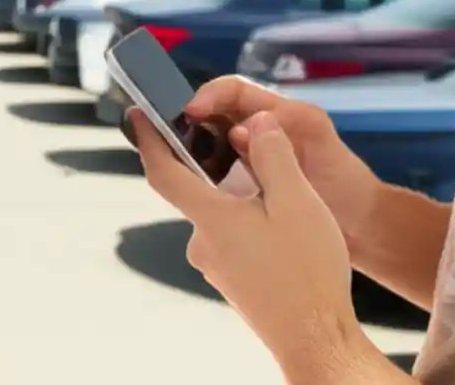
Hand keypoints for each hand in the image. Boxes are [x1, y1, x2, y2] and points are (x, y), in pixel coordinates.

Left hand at [131, 109, 393, 381]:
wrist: (315, 339)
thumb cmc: (307, 273)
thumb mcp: (298, 203)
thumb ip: (272, 157)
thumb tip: (255, 123)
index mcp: (211, 217)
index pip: (163, 171)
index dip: (149, 139)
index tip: (138, 116)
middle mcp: (202, 242)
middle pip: (197, 190)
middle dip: (217, 167)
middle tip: (246, 149)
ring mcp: (214, 264)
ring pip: (219, 216)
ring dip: (241, 200)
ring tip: (280, 196)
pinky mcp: (229, 279)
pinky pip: (231, 240)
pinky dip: (249, 225)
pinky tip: (281, 232)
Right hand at [184, 76, 381, 249]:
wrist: (363, 230)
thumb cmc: (347, 190)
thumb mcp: (321, 156)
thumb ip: (282, 140)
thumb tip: (237, 129)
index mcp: (281, 116)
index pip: (234, 91)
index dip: (209, 95)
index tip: (189, 112)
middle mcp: (260, 131)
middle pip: (214, 114)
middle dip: (190, 122)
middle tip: (167, 139)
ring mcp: (250, 157)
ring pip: (209, 142)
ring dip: (191, 149)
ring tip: (173, 162)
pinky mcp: (245, 182)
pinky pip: (214, 170)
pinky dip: (200, 174)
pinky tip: (192, 188)